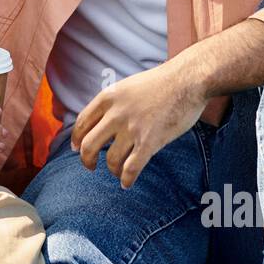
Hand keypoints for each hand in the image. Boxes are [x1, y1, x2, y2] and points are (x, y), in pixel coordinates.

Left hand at [71, 60, 209, 188]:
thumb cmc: (161, 82)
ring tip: (117, 172)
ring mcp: (132, 128)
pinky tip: (127, 183)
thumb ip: (113, 103)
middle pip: (88, 145)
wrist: (187, 80)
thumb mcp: (128, 86)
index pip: (82, 122)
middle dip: (87, 160)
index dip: (76, 138)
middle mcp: (115, 114)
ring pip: (111, 160)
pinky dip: (126, 179)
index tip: (76, 147)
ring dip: (112, 170)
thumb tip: (102, 122)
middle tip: (91, 166)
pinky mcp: (149, 142)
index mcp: (108, 97)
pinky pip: (131, 168)